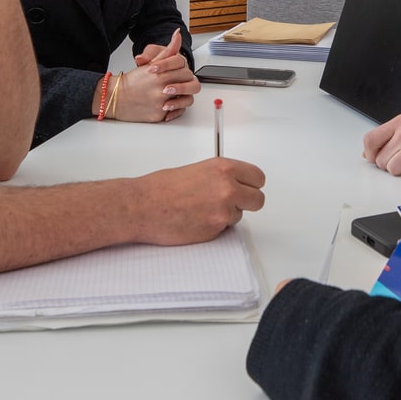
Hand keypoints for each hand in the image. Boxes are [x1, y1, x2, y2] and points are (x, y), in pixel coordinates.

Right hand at [104, 32, 200, 122]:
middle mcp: (162, 89)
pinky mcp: (159, 116)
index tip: (175, 71)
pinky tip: (169, 104)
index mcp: (161, 74)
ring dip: (183, 96)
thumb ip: (168, 50)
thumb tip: (178, 34)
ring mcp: (161, 103)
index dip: (181, 69)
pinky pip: (176, 113)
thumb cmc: (133, 81)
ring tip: (174, 94)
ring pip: (187, 100)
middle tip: (176, 82)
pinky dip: (175, 109)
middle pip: (188, 83)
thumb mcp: (151, 62)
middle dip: (184, 82)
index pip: (184, 69)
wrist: (116, 97)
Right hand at [128, 157, 265, 244]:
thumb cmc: (161, 187)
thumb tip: (234, 183)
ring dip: (227, 214)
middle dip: (247, 202)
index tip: (247, 187)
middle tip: (232, 202)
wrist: (142, 206)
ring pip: (239, 215)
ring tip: (202, 209)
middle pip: (258, 200)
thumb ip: (221, 176)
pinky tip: (195, 220)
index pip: (258, 178)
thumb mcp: (198, 170)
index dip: (252, 184)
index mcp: (224, 169)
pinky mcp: (214, 231)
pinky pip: (224, 229)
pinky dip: (213, 226)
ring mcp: (223, 212)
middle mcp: (228, 189)